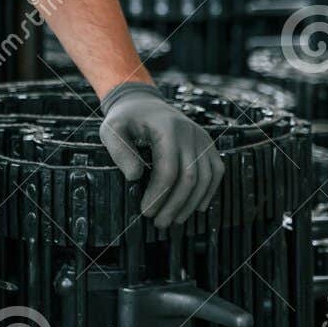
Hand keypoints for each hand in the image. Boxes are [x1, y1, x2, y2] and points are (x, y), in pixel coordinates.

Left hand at [98, 81, 223, 229]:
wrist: (143, 103)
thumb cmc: (125, 119)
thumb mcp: (111, 129)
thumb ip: (119, 151)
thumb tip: (135, 177)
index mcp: (166, 128)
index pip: (168, 168)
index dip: (159, 194)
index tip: (146, 211)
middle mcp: (189, 132)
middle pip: (189, 177)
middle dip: (175, 204)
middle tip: (160, 223)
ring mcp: (201, 138)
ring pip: (205, 177)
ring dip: (191, 203)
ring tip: (174, 219)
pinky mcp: (207, 144)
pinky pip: (216, 171)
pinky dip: (209, 191)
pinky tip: (197, 207)